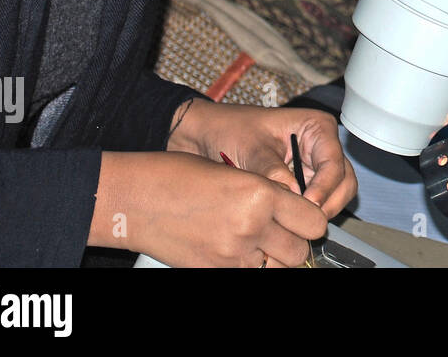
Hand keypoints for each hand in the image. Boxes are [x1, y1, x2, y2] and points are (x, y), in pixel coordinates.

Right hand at [90, 150, 329, 267]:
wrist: (133, 198)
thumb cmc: (176, 175)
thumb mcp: (234, 173)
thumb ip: (267, 194)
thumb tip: (292, 209)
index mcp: (260, 194)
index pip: (314, 221)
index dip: (312, 220)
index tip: (305, 216)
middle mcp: (250, 227)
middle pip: (300, 251)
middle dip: (295, 242)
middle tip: (283, 231)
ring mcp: (231, 255)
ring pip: (277, 267)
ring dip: (274, 256)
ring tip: (259, 240)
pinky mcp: (213, 271)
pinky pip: (249, 274)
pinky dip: (249, 264)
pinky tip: (236, 249)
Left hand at [168, 102, 356, 219]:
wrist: (208, 137)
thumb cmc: (230, 130)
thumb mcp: (251, 148)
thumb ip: (273, 171)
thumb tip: (293, 197)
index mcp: (316, 127)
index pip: (333, 162)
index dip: (324, 187)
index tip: (308, 206)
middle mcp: (321, 146)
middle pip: (343, 180)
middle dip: (329, 202)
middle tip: (306, 221)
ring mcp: (314, 165)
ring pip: (336, 194)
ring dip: (321, 210)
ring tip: (296, 222)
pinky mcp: (304, 182)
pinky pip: (317, 201)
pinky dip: (308, 212)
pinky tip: (289, 220)